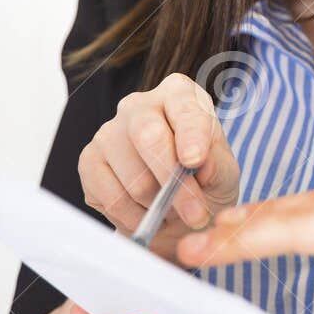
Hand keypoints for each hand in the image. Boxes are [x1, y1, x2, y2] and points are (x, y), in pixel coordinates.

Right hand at [77, 72, 240, 257]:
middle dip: (173, 181)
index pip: (183, 107)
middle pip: (148, 136)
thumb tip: (200, 163)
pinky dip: (136, 218)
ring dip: (159, 208)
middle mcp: (138, 106)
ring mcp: (108, 132)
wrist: (177, 208)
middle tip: (195, 214)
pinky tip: (148, 213)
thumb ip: (217, 165)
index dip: (189, 134)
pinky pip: (112, 200)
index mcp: (178, 94)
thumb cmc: (204, 180)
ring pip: (133, 179)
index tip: (194, 161)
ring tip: (172, 210)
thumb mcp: (224, 173)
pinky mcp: (89, 162)